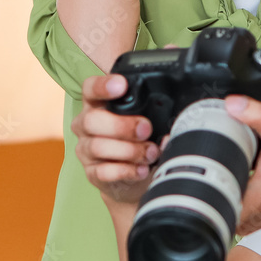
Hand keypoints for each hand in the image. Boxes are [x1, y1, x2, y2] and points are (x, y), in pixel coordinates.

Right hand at [72, 74, 159, 202]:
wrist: (129, 175)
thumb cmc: (137, 138)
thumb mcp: (144, 118)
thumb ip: (153, 112)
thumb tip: (175, 120)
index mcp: (98, 104)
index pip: (90, 88)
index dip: (102, 85)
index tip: (121, 85)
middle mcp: (86, 124)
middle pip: (92, 120)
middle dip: (122, 125)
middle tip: (146, 129)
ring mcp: (86, 150)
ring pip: (98, 147)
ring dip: (130, 150)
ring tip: (151, 152)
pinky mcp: (91, 173)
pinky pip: (103, 172)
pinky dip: (126, 170)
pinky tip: (141, 169)